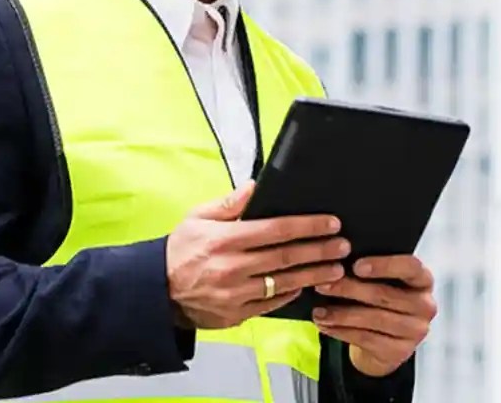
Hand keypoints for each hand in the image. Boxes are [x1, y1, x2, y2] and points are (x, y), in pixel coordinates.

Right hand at [166, 181, 350, 329]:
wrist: (157, 290)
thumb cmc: (179, 251)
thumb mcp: (197, 218)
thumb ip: (229, 204)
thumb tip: (254, 186)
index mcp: (225, 240)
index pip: (276, 230)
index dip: (307, 226)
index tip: (330, 223)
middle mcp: (233, 267)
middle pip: (286, 257)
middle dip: (319, 250)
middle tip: (343, 245)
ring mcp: (236, 294)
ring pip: (284, 282)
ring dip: (313, 274)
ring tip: (336, 269)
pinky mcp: (236, 314)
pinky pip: (271, 304)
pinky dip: (290, 294)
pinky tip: (306, 286)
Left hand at [310, 255, 436, 377]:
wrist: (384, 339)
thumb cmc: (379, 298)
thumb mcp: (380, 280)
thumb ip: (368, 268)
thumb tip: (337, 256)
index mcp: (422, 280)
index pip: (411, 267)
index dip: (384, 265)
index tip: (355, 266)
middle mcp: (425, 305)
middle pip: (384, 295)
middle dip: (349, 289)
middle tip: (322, 285)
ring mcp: (415, 331)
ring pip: (373, 318)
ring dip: (341, 314)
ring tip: (318, 311)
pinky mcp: (400, 351)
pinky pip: (366, 338)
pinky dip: (341, 331)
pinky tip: (324, 325)